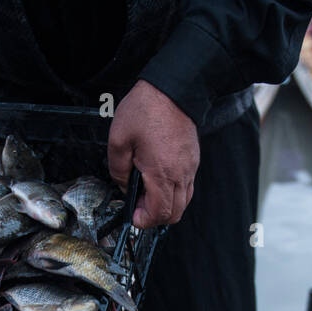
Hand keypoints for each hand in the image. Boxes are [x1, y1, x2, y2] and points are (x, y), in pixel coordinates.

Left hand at [108, 80, 199, 227]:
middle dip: (155, 217)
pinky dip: (174, 193)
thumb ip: (118, 170)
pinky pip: (187, 187)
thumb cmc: (146, 110)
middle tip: (139, 206)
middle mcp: (181, 174)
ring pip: (183, 202)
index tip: (134, 215)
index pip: (159, 212)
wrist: (173, 89)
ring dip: (165, 206)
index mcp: (161, 172)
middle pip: (175, 213)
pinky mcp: (193, 160)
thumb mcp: (119, 139)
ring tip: (147, 194)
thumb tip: (124, 186)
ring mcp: (190, 168)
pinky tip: (159, 180)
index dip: (145, 221)